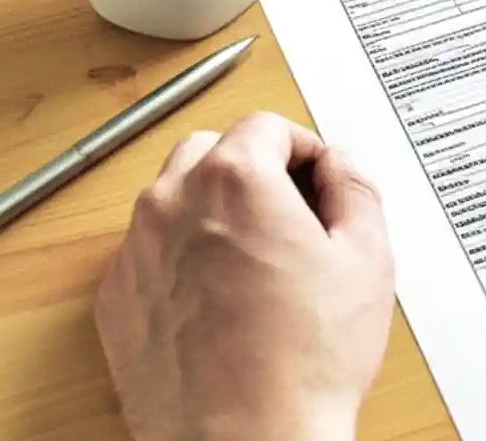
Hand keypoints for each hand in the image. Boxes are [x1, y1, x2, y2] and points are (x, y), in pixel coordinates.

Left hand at [95, 112, 394, 440]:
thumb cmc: (303, 361)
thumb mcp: (367, 257)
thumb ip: (357, 188)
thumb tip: (340, 168)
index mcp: (235, 180)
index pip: (267, 125)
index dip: (307, 148)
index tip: (322, 179)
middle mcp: (172, 203)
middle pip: (213, 149)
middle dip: (256, 169)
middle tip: (295, 214)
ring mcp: (136, 250)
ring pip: (175, 196)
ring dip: (216, 208)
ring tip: (262, 260)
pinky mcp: (117, 297)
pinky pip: (151, 250)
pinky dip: (184, 255)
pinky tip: (226, 297)